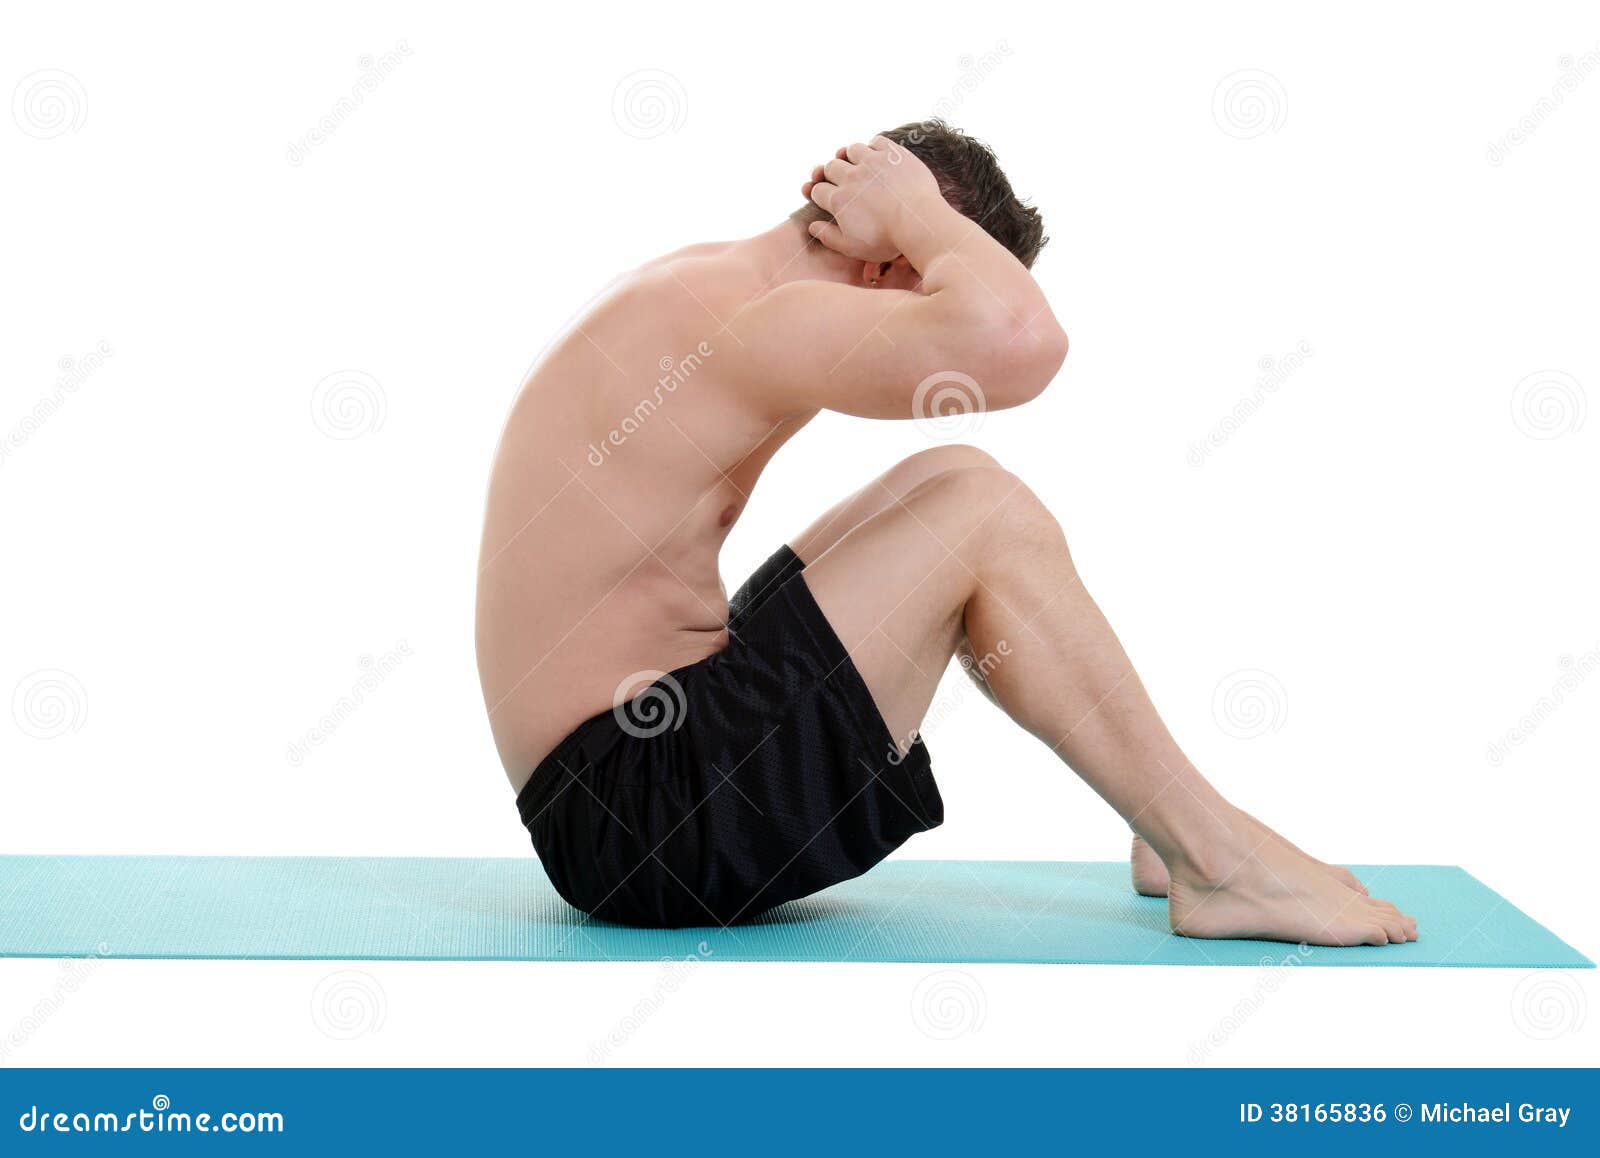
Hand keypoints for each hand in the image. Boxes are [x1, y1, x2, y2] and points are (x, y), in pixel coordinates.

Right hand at [800, 138, 942, 262]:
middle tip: (838, 180)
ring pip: (851, 150)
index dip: (816, 193)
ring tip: (856, 166)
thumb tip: (812, 226)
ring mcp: (872, 162)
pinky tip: (877, 157)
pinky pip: (876, 141)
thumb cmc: (886, 240)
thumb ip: (829, 237)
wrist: (918, 221)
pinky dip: (874, 147)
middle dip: (830, 173)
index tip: (823, 197)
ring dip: (850, 157)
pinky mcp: (892, 153)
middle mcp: (851, 177)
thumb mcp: (853, 248)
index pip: (817, 190)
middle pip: (830, 167)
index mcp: (839, 200)